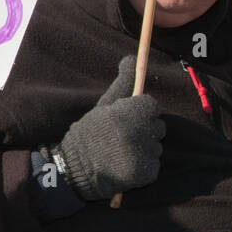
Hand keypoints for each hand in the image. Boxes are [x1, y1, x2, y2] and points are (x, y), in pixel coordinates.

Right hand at [54, 56, 164, 200]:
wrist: (74, 170)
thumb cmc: (88, 133)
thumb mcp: (103, 105)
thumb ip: (123, 82)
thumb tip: (132, 57)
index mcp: (128, 112)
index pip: (152, 106)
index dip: (140, 111)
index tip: (127, 118)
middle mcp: (139, 132)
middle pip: (158, 125)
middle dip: (144, 129)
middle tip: (122, 136)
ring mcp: (144, 153)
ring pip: (157, 145)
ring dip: (144, 148)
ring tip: (122, 151)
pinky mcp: (146, 173)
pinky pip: (154, 164)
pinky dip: (143, 166)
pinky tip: (125, 165)